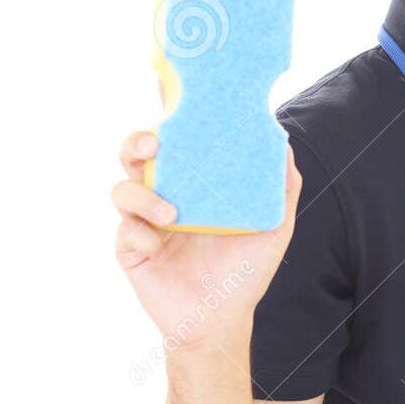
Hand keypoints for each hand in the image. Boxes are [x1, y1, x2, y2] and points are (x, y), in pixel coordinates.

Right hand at [111, 130, 301, 349]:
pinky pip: (125, 232)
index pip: (178, 139)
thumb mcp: (274, 226)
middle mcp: (166, 193)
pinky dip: (140, 235)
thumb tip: (282, 141)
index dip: (167, 109)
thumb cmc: (245, 270)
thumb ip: (281, 185)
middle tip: (156, 144)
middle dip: (138, 141)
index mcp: (195, 182)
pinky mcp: (131, 249)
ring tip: (170, 214)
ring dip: (142, 195)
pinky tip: (159, 247)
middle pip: (136, 154)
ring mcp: (144, 221)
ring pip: (122, 188)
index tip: (167, 83)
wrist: (222, 320)